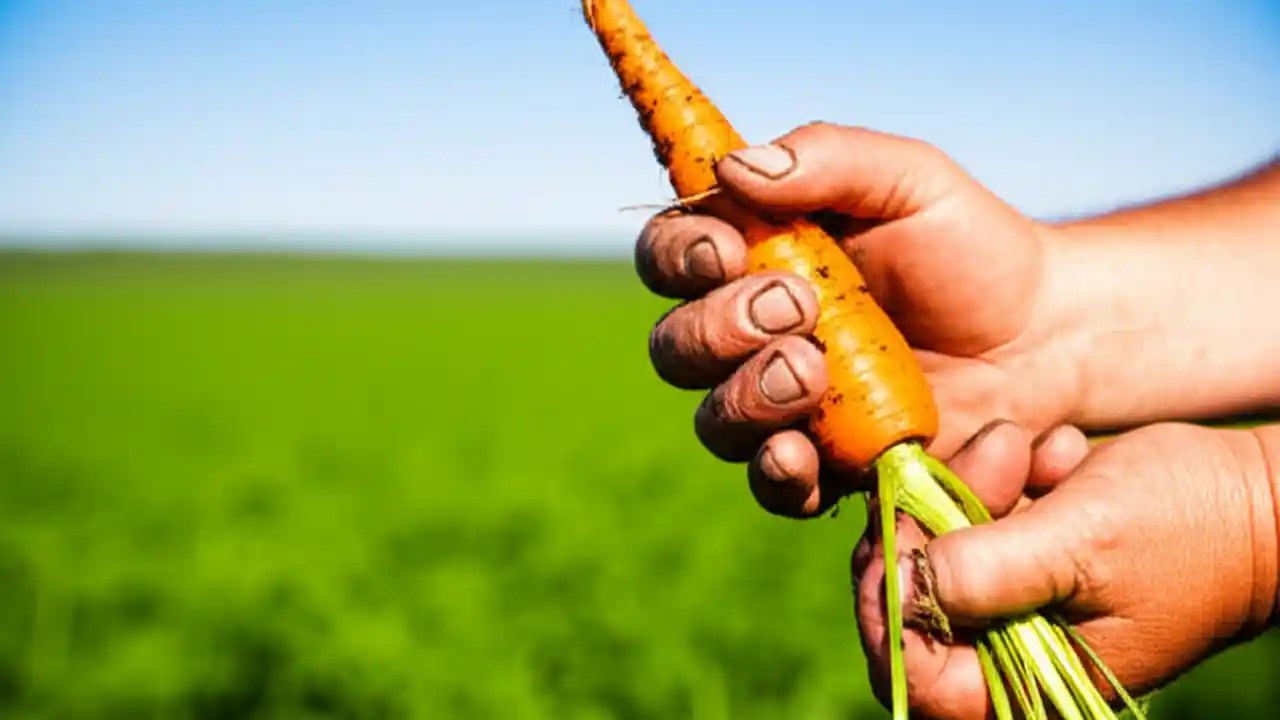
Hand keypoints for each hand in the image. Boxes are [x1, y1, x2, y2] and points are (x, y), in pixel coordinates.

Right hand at [636, 121, 1081, 515]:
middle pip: (677, 347)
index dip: (679, 256)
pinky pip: (775, 486)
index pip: (671, 256)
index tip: (727, 250)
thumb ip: (829, 159)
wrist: (1044, 334)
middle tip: (797, 308)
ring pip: (715, 421)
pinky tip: (803, 454)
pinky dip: (778, 475)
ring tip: (811, 371)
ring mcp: (782, 408)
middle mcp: (748, 337)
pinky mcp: (826, 467)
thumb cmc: (968, 246)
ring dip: (747, 397)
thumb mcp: (909, 180)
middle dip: (719, 329)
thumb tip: (735, 167)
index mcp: (753, 257)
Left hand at [854, 421, 1279, 719]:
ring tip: (1040, 451)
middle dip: (935, 518)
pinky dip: (1006, 474)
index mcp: (1027, 681)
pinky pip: (975, 510)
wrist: (1253, 492)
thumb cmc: (1187, 528)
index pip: (913, 672)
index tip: (895, 536)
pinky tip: (1061, 458)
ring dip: (977, 481)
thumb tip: (907, 586)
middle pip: (910, 597)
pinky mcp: (1018, 549)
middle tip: (988, 462)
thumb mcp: (1085, 546)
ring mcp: (1011, 597)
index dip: (885, 607)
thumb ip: (992, 572)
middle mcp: (1009, 649)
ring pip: (936, 541)